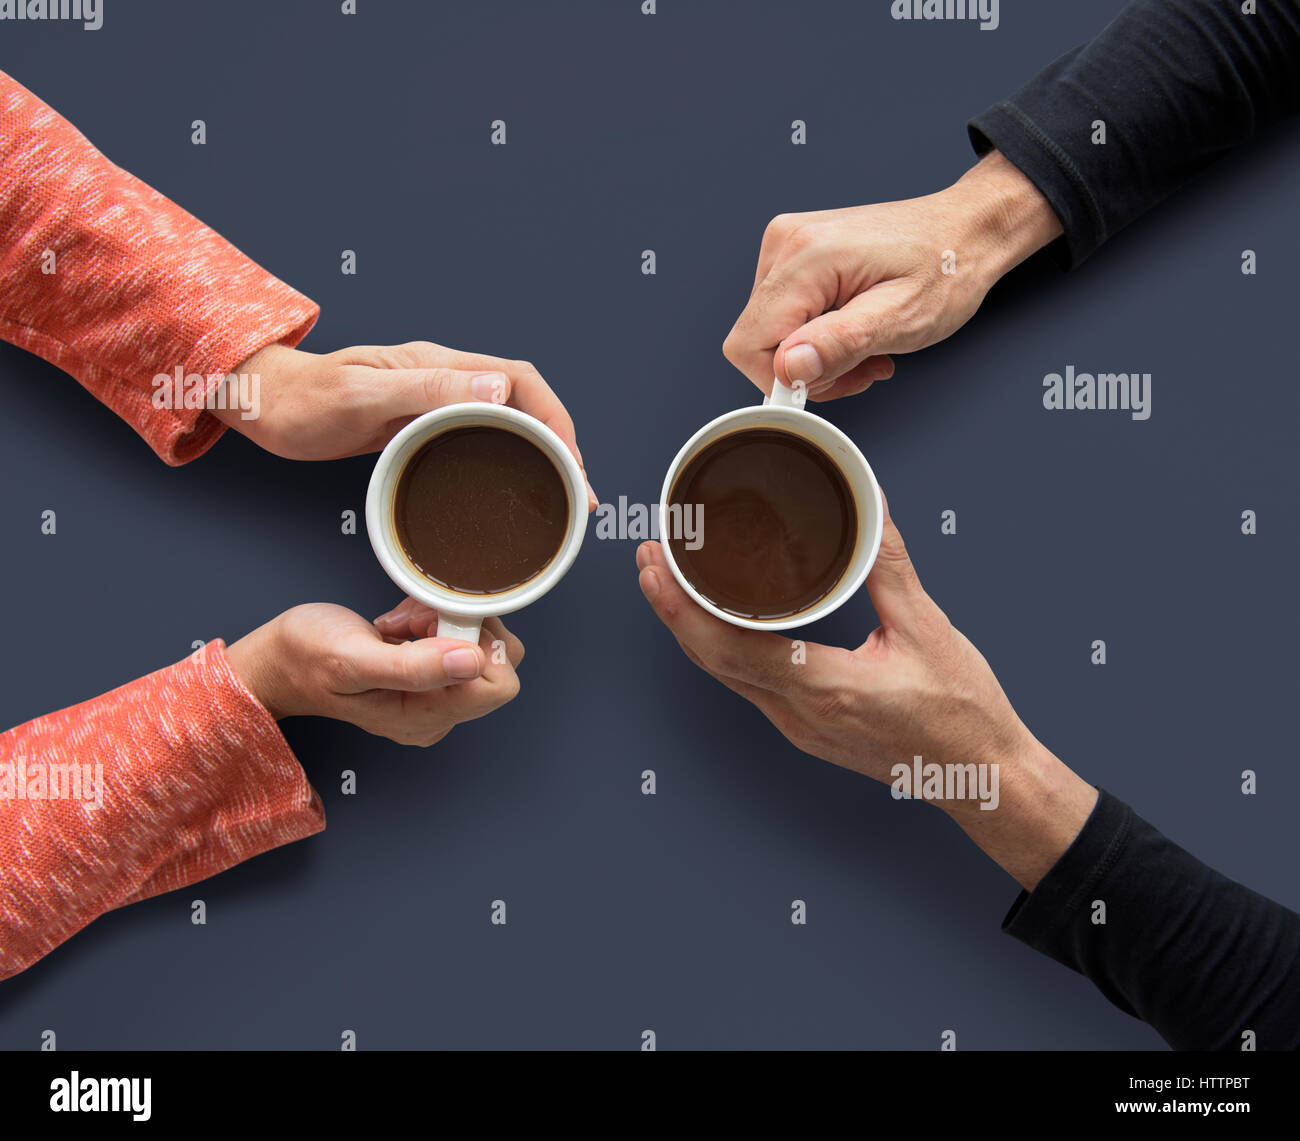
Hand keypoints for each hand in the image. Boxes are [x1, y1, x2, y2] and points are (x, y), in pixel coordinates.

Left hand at [213, 340, 596, 509]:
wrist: (265, 404)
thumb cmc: (301, 400)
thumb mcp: (361, 395)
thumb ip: (426, 388)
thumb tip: (497, 387)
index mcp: (438, 365)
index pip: (520, 381)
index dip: (555, 420)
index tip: (570, 462)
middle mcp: (444, 379)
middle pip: (526, 402)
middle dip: (561, 443)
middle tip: (578, 493)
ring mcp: (435, 401)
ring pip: (509, 421)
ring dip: (541, 453)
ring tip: (560, 495)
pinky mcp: (423, 424)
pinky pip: (483, 437)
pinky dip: (510, 460)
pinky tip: (512, 485)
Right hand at [226, 599, 523, 746]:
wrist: (279, 661)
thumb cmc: (306, 660)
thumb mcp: (353, 660)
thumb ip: (414, 666)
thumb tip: (472, 661)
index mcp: (426, 717)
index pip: (498, 683)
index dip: (474, 644)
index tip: (433, 628)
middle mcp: (438, 714)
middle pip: (496, 662)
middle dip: (459, 628)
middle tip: (413, 623)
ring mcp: (436, 696)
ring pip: (479, 645)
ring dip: (443, 621)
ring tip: (400, 625)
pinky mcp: (431, 676)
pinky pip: (459, 641)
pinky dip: (434, 622)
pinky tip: (401, 627)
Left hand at [634, 505, 1094, 890]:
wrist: (981, 776)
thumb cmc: (961, 712)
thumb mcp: (927, 628)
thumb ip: (890, 565)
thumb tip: (870, 508)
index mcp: (824, 686)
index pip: (729, 647)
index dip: (682, 607)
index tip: (657, 567)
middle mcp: (799, 714)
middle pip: (711, 660)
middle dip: (672, 609)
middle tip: (649, 560)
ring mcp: (798, 727)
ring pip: (725, 676)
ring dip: (692, 629)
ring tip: (670, 583)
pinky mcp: (806, 729)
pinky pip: (747, 685)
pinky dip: (722, 649)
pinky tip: (717, 622)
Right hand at [723, 150, 1062, 401]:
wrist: (965, 231)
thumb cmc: (944, 268)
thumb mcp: (900, 318)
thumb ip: (839, 344)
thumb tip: (788, 368)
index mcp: (807, 256)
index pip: (748, 344)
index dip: (783, 378)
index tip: (828, 382)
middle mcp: (788, 244)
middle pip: (757, 340)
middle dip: (806, 368)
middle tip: (860, 366)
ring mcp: (788, 246)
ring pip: (770, 333)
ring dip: (816, 355)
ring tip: (865, 346)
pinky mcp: (796, 255)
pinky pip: (784, 316)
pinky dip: (817, 336)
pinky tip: (854, 330)